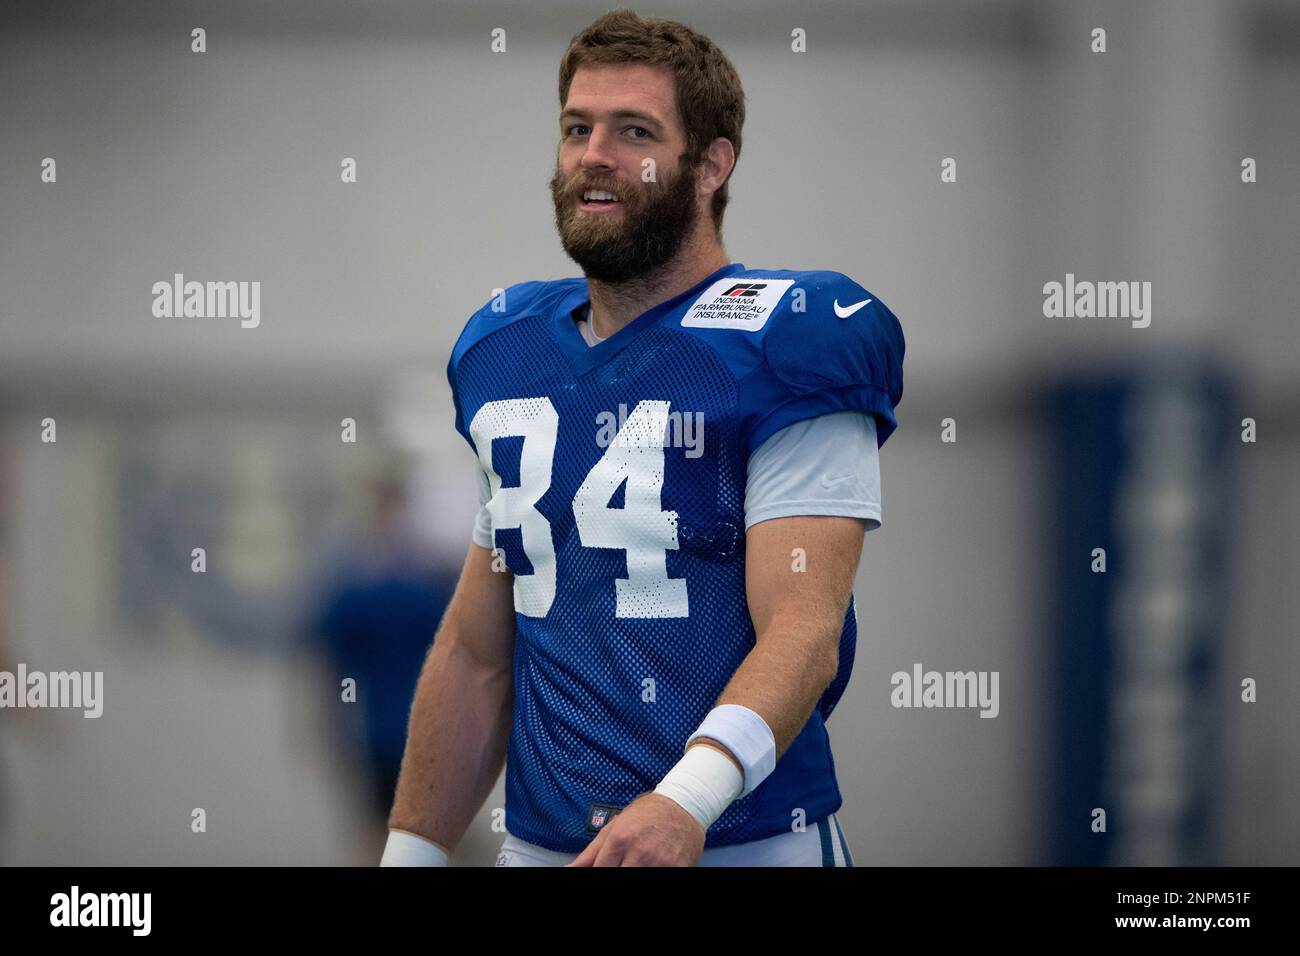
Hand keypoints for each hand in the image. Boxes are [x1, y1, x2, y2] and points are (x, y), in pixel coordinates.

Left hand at [565, 792, 705, 866]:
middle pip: (618, 877)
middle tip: (622, 865)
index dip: (598, 874)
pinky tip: (652, 865)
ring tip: (637, 863)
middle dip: (618, 873)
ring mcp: (660, 862)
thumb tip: (569, 870)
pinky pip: (661, 879)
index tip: (605, 870)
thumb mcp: (614, 827)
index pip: (599, 872)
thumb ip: (590, 854)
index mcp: (619, 840)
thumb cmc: (647, 814)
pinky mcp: (679, 867)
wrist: (684, 805)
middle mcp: (639, 852)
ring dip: (636, 873)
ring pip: (638, 880)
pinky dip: (655, 874)